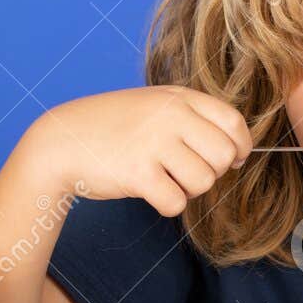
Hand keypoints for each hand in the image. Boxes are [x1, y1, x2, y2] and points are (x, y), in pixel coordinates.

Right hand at [21, 86, 253, 217]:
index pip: (233, 122)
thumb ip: (195, 119)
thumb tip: (239, 151)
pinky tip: (150, 191)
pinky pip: (177, 203)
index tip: (234, 159)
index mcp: (180, 97)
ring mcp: (154, 143)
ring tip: (164, 178)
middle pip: (224, 156)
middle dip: (212, 171)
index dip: (241, 146)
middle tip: (187, 171)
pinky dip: (167, 204)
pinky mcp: (137, 173)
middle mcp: (171, 115)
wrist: (61, 141)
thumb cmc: (115, 126)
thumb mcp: (157, 105)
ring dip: (187, 189)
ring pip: (204, 182)